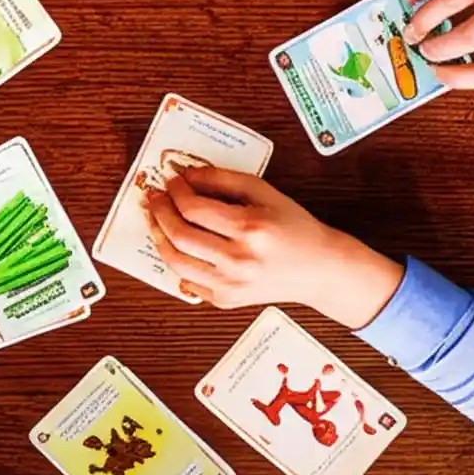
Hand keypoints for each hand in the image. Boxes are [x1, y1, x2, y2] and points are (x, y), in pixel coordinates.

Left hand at [142, 166, 403, 329]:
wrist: (319, 269)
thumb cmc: (294, 227)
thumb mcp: (265, 193)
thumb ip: (223, 179)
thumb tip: (186, 174)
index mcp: (249, 229)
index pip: (194, 208)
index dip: (175, 191)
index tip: (171, 180)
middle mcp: (238, 260)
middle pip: (180, 234)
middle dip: (160, 211)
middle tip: (154, 197)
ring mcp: (230, 284)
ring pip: (175, 261)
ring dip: (158, 236)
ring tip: (156, 219)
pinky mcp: (226, 300)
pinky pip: (187, 281)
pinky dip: (175, 261)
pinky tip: (175, 245)